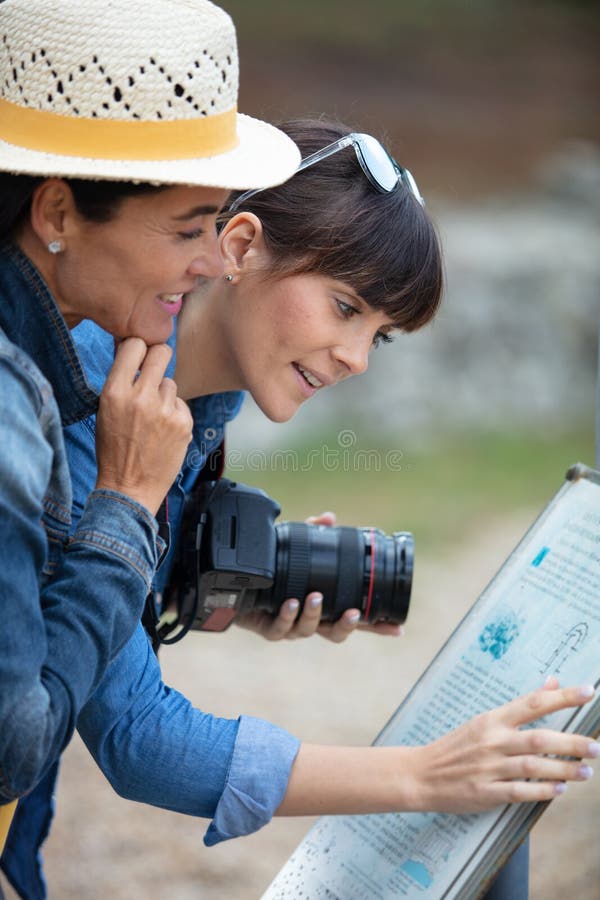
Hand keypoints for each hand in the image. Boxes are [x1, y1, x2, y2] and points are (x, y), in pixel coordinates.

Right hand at [95, 338, 192, 515]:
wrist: (129, 488)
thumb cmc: (113, 448)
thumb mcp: (105, 410)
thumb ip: (120, 380)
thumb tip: (135, 348)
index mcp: (115, 392)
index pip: (135, 345)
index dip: (138, 348)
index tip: (139, 355)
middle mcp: (141, 397)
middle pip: (162, 352)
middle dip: (159, 358)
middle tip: (154, 371)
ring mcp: (165, 411)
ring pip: (171, 383)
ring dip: (164, 395)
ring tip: (152, 418)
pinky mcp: (184, 424)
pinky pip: (181, 404)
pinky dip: (174, 414)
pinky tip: (163, 431)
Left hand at [236, 511, 402, 641]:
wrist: (239, 585)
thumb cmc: (273, 571)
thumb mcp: (294, 547)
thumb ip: (313, 533)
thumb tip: (329, 518)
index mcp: (324, 605)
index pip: (356, 617)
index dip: (377, 625)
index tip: (398, 628)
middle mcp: (311, 619)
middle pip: (337, 633)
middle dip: (347, 626)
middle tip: (352, 613)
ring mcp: (292, 626)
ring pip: (309, 631)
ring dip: (314, 615)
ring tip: (314, 598)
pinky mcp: (270, 628)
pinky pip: (280, 628)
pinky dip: (287, 617)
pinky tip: (290, 603)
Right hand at [412, 680, 597, 813]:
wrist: (422, 773)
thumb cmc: (456, 746)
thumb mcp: (485, 720)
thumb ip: (521, 706)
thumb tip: (552, 683)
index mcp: (492, 719)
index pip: (532, 703)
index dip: (561, 697)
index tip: (587, 691)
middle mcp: (492, 740)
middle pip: (538, 738)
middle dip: (570, 742)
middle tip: (595, 746)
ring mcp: (489, 767)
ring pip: (533, 766)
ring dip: (563, 769)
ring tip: (586, 771)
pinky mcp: (486, 792)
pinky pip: (519, 791)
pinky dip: (542, 790)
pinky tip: (559, 789)